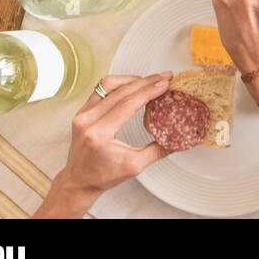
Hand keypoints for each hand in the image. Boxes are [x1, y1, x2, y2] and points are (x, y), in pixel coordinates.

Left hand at [34, 73, 172, 217]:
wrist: (79, 181)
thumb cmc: (102, 176)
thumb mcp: (135, 166)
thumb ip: (159, 150)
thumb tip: (179, 139)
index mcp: (98, 134)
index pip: (128, 104)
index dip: (149, 91)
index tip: (165, 84)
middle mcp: (87, 120)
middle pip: (120, 91)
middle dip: (146, 82)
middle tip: (164, 78)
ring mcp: (82, 114)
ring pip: (109, 84)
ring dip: (132, 79)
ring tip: (150, 80)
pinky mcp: (82, 111)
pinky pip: (101, 89)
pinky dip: (120, 84)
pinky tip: (132, 85)